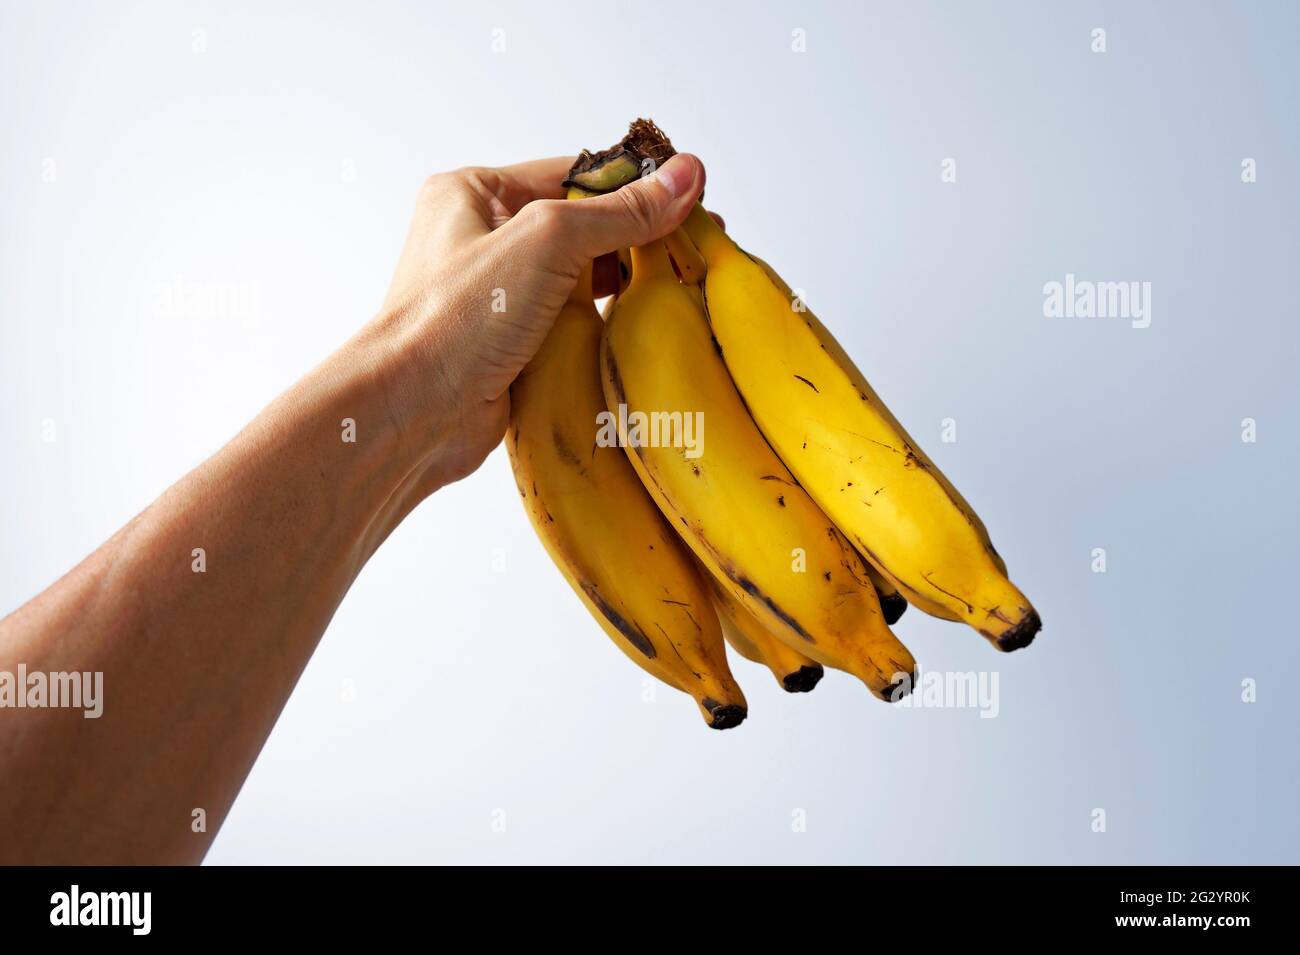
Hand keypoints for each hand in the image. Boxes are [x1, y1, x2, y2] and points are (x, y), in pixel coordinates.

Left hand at [367, 153, 704, 488]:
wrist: (414, 413)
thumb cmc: (457, 320)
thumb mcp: (546, 241)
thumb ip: (619, 211)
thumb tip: (684, 176)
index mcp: (476, 194)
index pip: (574, 174)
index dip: (634, 186)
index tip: (692, 197)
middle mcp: (484, 239)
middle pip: (583, 226)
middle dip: (637, 236)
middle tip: (695, 246)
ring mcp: (499, 297)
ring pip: (581, 278)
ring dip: (625, 283)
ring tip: (680, 285)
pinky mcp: (513, 346)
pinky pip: (572, 324)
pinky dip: (606, 324)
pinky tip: (643, 327)